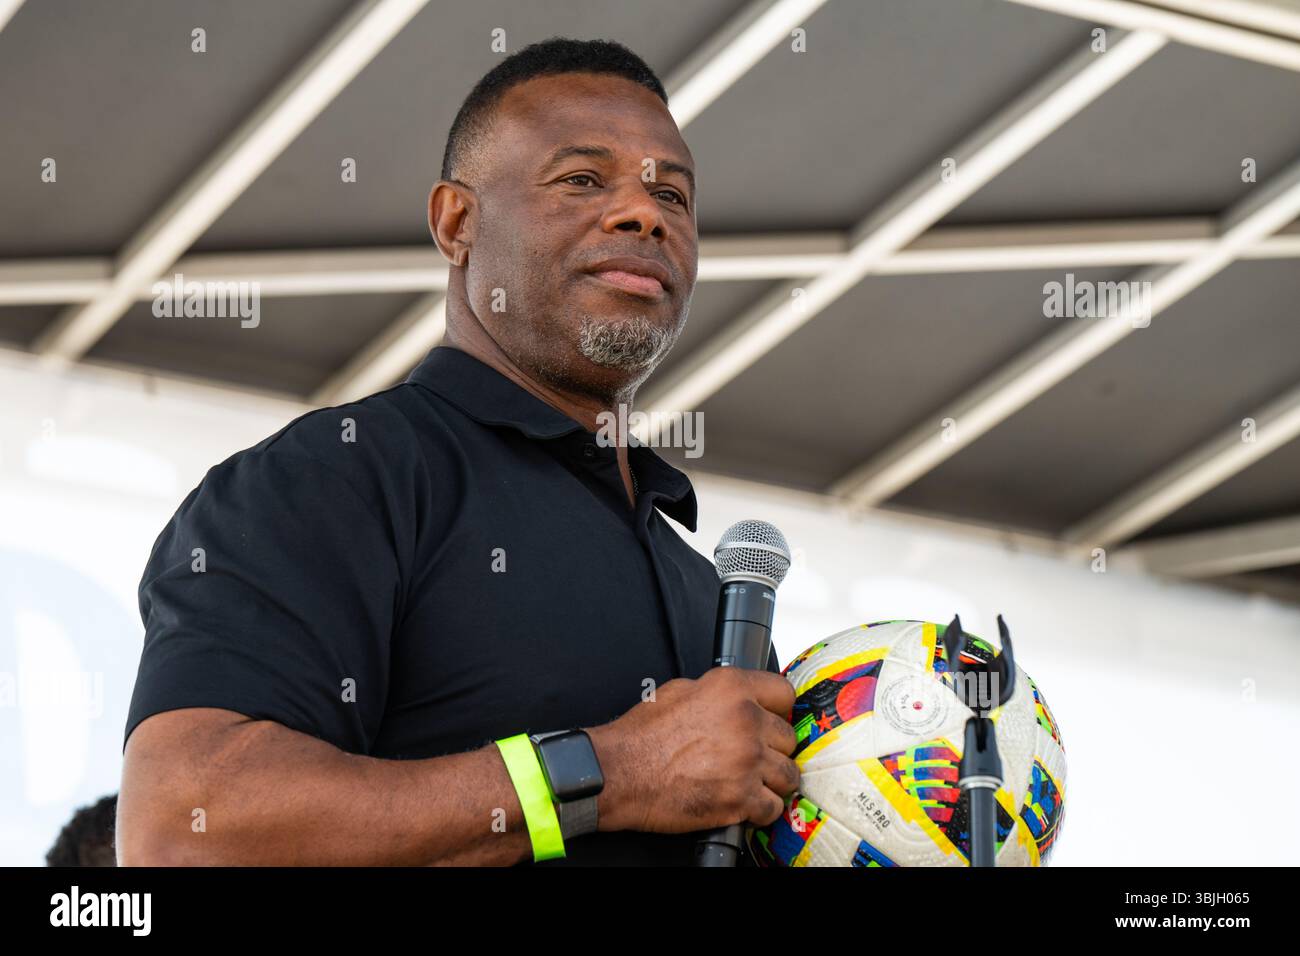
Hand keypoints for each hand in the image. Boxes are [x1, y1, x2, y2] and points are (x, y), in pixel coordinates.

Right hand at [588, 667, 798, 833]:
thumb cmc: (641, 736)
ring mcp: (747, 760)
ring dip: (772, 781)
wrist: (620, 773)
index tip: (772, 721)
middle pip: (788, 738)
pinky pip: (773, 807)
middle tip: (751, 758)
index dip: (778, 710)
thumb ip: (716, 694)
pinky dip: (761, 810)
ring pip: (788, 774)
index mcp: (731, 688)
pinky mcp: (741, 797)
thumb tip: (733, 700)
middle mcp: (745, 720)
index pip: (784, 693)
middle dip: (772, 749)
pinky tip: (744, 805)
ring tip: (751, 783)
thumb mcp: (679, 691)